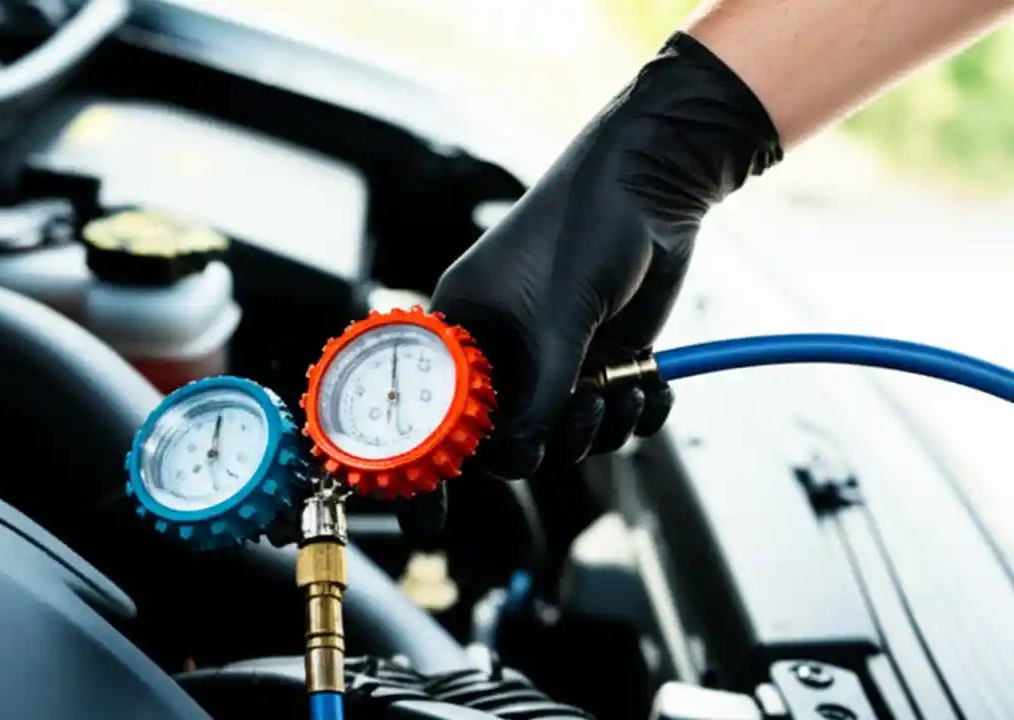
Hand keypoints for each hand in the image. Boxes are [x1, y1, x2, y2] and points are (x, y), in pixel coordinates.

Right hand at [431, 33, 780, 482]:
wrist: (655, 185)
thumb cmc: (584, 227)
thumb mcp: (555, 315)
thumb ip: (536, 394)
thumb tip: (520, 460)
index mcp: (463, 331)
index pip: (433, 417)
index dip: (428, 468)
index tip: (427, 521)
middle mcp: (502, 352)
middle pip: (506, 442)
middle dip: (553, 439)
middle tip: (584, 410)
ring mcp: (552, 360)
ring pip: (564, 437)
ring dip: (604, 427)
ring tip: (627, 388)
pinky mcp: (600, 360)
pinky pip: (611, 419)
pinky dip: (638, 413)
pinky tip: (652, 385)